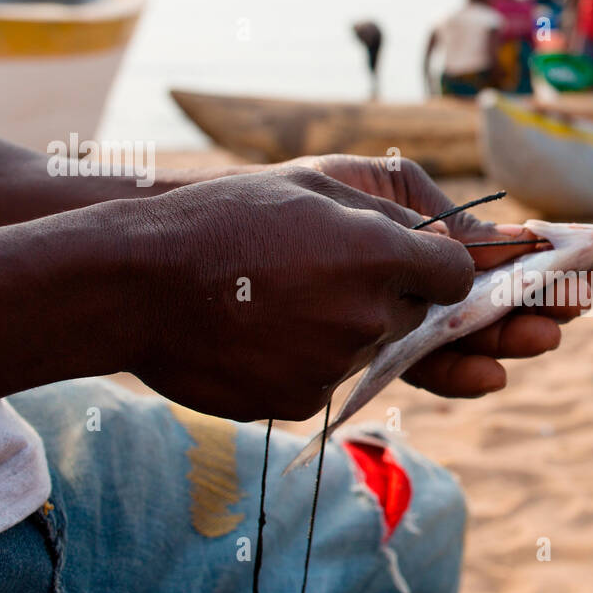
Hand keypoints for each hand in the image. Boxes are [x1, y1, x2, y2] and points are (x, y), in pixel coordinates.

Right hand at [125, 166, 472, 420]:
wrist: (136, 285)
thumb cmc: (221, 220)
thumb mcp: (309, 190)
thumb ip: (388, 219)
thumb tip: (443, 245)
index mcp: (378, 256)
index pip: (455, 275)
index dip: (437, 268)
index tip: (417, 264)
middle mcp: (368, 316)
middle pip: (410, 314)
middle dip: (384, 296)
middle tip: (319, 272)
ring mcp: (335, 365)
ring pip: (364, 347)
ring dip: (339, 326)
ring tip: (274, 297)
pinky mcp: (301, 402)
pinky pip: (323, 379)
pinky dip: (301, 360)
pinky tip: (256, 330)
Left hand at [289, 154, 592, 397]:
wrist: (163, 281)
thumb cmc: (260, 218)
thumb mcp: (358, 200)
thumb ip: (431, 229)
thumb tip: (494, 254)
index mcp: (396, 230)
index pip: (477, 251)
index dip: (532, 263)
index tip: (584, 272)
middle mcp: (389, 280)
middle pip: (471, 299)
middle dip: (524, 306)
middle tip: (570, 314)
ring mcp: (368, 326)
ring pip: (448, 339)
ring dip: (498, 341)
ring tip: (537, 341)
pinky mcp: (346, 371)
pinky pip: (410, 372)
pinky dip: (451, 374)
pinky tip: (482, 373)